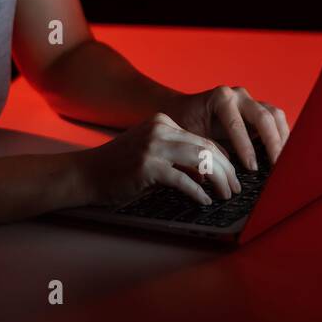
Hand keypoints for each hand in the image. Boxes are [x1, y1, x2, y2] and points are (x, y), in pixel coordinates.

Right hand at [76, 112, 242, 206]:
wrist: (86, 173)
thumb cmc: (119, 166)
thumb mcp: (151, 150)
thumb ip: (177, 154)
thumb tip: (210, 172)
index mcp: (163, 121)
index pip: (204, 138)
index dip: (223, 158)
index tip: (232, 174)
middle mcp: (160, 128)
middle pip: (207, 148)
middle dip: (227, 170)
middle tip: (236, 188)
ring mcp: (154, 146)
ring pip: (202, 161)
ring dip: (219, 181)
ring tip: (225, 195)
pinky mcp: (148, 166)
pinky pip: (184, 180)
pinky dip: (199, 193)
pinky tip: (204, 201)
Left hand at [165, 85, 290, 171]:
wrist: (184, 109)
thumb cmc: (185, 123)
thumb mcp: (191, 137)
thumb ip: (208, 150)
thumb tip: (225, 173)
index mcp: (220, 98)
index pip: (237, 124)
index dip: (246, 147)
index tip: (252, 168)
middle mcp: (239, 96)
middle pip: (264, 116)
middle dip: (272, 143)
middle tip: (276, 166)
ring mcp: (251, 101)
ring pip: (275, 116)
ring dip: (282, 139)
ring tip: (284, 162)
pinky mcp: (259, 110)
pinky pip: (277, 121)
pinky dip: (282, 137)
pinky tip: (283, 155)